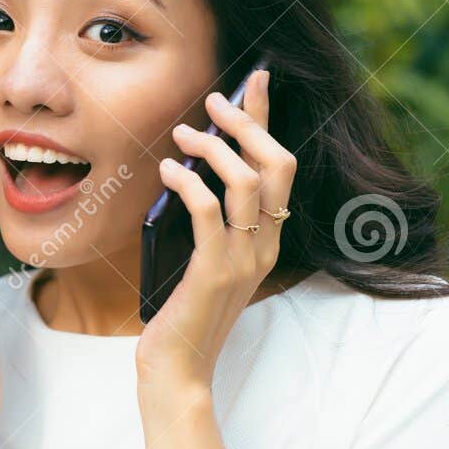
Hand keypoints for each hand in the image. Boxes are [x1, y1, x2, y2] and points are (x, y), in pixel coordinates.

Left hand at [136, 69, 296, 393]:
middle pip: (276, 166)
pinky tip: (168, 170)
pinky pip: (208, 211)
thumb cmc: (182, 311)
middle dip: (247, 123)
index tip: (254, 79)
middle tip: (214, 98)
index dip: (267, 120)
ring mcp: (243, 259)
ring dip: (213, 147)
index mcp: (267, 239)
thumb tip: (188, 164)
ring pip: (246, 182)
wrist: (178, 369)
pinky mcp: (213, 272)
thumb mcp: (202, 256)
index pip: (280, 166)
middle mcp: (264, 245)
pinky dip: (189, 181)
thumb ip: (207, 218)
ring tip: (182, 131)